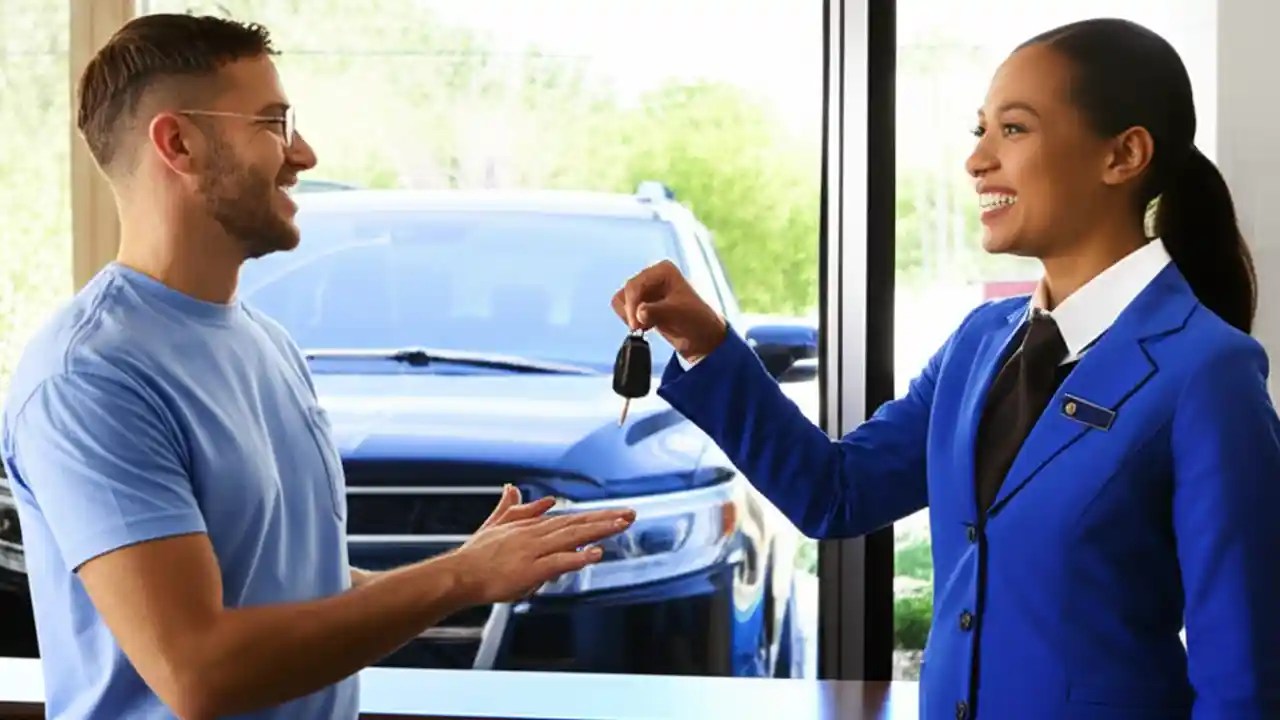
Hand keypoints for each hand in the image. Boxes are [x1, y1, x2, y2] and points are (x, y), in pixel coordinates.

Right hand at [448, 490, 635, 603]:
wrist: (459, 574)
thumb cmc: (476, 555)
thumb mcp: (495, 525)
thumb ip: (510, 508)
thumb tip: (514, 487)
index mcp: (530, 527)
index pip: (570, 519)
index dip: (595, 516)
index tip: (617, 514)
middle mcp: (535, 534)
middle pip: (577, 524)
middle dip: (606, 519)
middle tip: (631, 514)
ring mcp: (533, 551)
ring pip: (572, 537)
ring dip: (599, 531)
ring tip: (622, 525)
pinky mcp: (530, 570)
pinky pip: (558, 562)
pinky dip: (577, 557)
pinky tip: (596, 554)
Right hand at [611, 259, 727, 361]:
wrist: (702, 337)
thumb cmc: (696, 320)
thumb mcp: (678, 314)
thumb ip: (657, 311)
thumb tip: (639, 312)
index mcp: (663, 271)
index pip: (634, 285)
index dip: (632, 305)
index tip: (636, 325)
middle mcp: (653, 276)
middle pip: (626, 292)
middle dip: (631, 312)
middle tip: (642, 328)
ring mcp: (647, 290)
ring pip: (622, 301)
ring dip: (629, 316)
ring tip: (646, 326)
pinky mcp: (644, 303)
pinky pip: (625, 310)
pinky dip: (631, 319)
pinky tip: (646, 326)